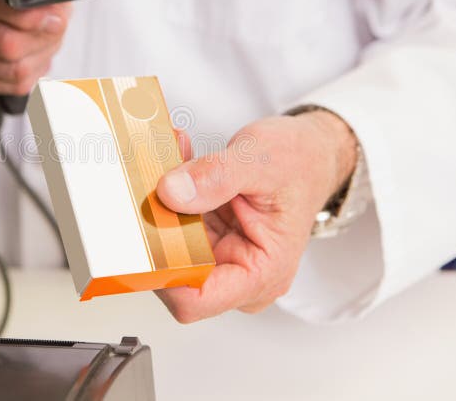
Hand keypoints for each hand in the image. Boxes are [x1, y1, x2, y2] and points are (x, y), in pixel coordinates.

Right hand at [0, 0, 71, 93]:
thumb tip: (59, 9)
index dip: (29, 13)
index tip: (55, 13)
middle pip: (5, 43)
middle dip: (44, 38)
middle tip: (58, 26)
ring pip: (11, 69)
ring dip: (41, 57)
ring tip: (49, 40)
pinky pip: (6, 84)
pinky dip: (30, 73)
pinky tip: (34, 57)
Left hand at [155, 111, 357, 322]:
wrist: (310, 153)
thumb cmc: (298, 163)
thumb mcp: (260, 160)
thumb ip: (216, 177)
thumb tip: (171, 193)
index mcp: (262, 272)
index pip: (196, 301)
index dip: (164, 277)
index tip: (145, 238)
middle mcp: (240, 272)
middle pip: (177, 275)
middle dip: (158, 232)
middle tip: (149, 188)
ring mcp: (222, 256)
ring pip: (170, 248)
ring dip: (162, 208)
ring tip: (168, 166)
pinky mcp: (208, 238)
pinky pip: (175, 225)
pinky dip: (171, 195)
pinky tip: (178, 164)